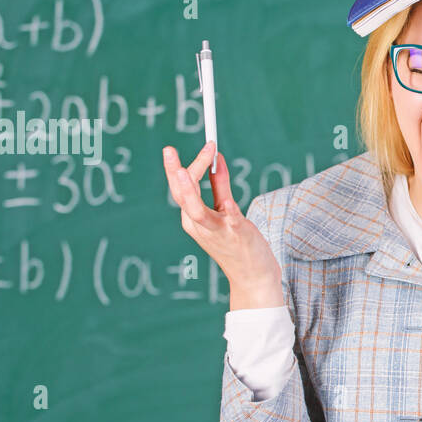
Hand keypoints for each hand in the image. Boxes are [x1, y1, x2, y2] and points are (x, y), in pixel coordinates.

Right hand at [162, 142, 283, 309]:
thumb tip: (217, 159)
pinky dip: (227, 207)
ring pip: (196, 210)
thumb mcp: (225, 212)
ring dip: (188, 190)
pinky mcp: (236, 235)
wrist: (254, 277)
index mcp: (193, 220)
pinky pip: (229, 219)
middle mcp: (199, 226)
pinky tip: (227, 195)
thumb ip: (220, 186)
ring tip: (181, 171)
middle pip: (183, 196)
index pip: (181, 189)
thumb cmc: (238, 245)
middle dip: (175, 173)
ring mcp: (216, 232)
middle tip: (168, 150)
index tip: (203, 145)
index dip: (185, 165)